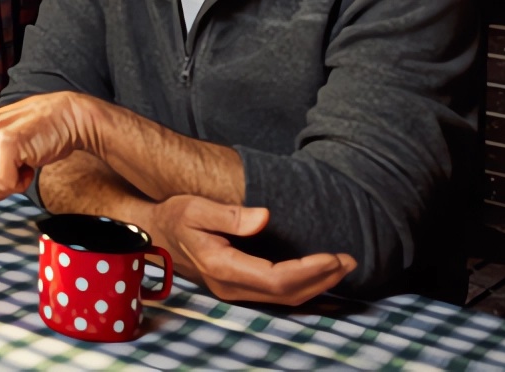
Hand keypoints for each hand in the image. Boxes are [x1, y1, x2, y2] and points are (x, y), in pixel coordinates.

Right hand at [147, 194, 356, 305]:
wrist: (155, 233)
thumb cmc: (175, 217)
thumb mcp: (195, 207)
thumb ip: (229, 215)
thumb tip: (264, 217)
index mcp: (222, 267)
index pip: (276, 278)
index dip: (309, 271)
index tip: (333, 256)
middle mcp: (230, 286)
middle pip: (286, 293)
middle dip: (322, 279)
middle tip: (348, 260)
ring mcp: (233, 291)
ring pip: (284, 298)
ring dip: (316, 285)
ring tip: (341, 267)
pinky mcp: (238, 287)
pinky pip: (277, 295)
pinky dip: (303, 287)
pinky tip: (318, 276)